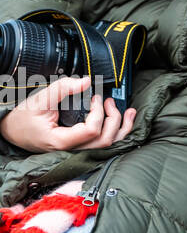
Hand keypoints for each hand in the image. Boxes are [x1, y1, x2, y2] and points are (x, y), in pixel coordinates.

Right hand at [0, 76, 135, 153]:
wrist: (12, 130)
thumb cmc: (23, 117)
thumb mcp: (40, 99)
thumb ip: (63, 88)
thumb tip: (86, 81)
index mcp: (60, 141)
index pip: (91, 131)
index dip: (98, 113)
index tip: (96, 98)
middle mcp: (70, 150)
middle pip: (104, 141)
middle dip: (113, 119)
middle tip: (108, 101)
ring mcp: (76, 150)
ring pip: (107, 146)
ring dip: (122, 128)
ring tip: (129, 111)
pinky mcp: (79, 147)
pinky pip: (102, 144)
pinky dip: (117, 132)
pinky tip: (123, 120)